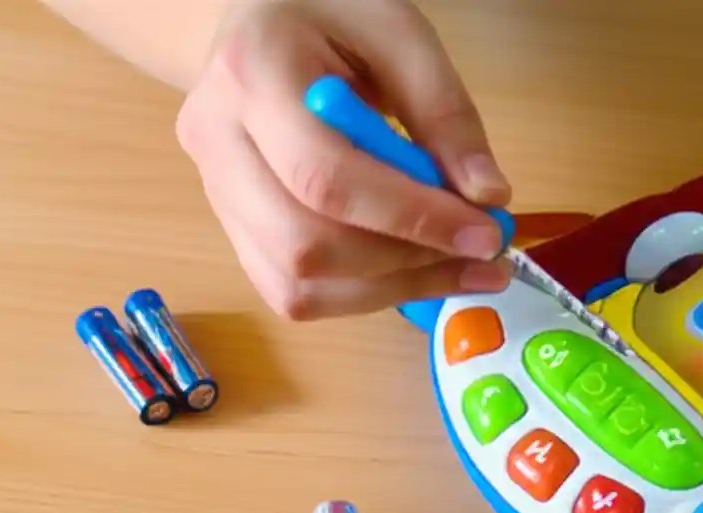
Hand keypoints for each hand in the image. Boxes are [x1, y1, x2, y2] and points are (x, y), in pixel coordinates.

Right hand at [174, 0, 512, 319]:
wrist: (255, 20)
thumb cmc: (328, 15)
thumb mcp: (399, 33)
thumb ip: (445, 111)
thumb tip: (487, 198)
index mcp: (253, 75)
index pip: (325, 176)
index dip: (411, 218)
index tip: (485, 233)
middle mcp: (216, 141)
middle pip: (304, 245)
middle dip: (407, 264)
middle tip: (483, 256)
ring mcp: (215, 192)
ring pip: (296, 285)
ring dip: (391, 289)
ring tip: (459, 268)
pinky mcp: (232, 228)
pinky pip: (291, 292)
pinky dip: (363, 294)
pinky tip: (413, 270)